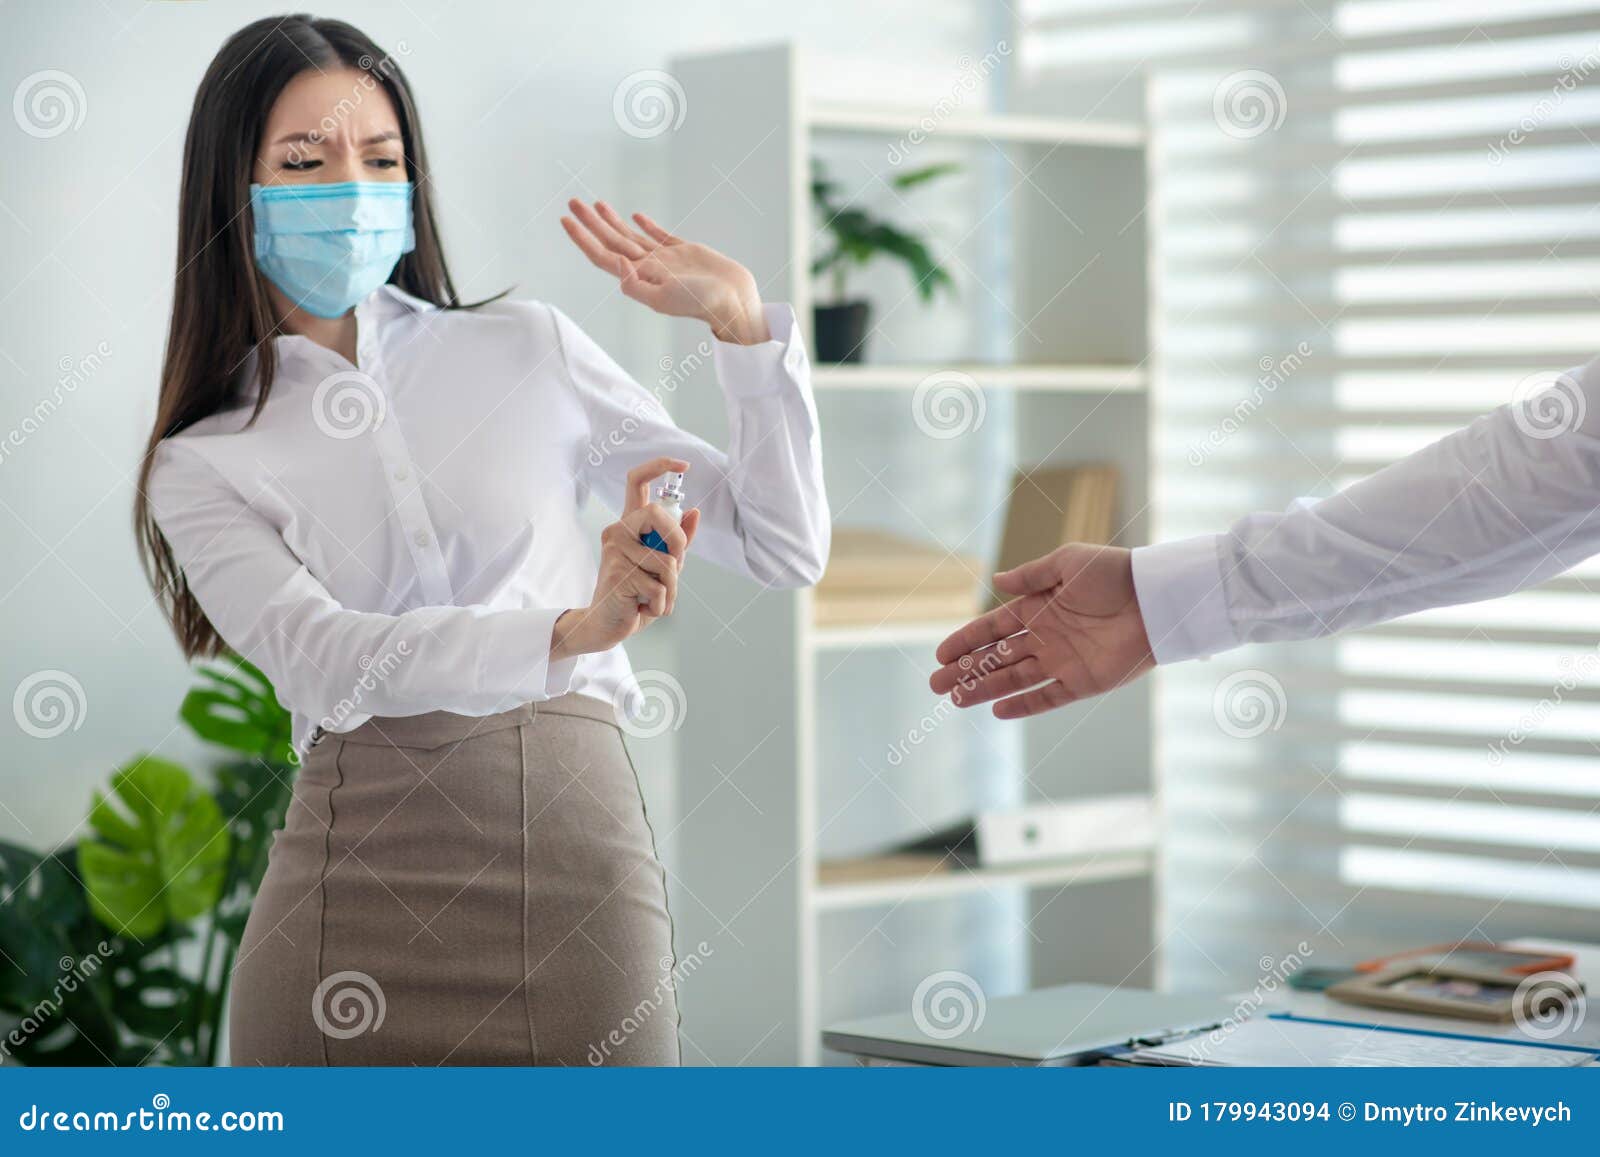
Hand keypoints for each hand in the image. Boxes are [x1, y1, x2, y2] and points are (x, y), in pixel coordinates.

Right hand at [552, 457, 702, 659]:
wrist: (608, 623)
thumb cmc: (636, 592)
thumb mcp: (663, 566)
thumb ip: (677, 542)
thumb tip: (694, 511)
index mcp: (631, 524)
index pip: (637, 481)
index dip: (660, 466)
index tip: (684, 465)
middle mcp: (618, 530)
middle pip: (657, 513)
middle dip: (678, 542)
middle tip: (675, 565)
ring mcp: (615, 550)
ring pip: (667, 562)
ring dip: (671, 589)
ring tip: (652, 598)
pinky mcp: (616, 573)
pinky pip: (658, 587)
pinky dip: (660, 604)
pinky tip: (642, 607)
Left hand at [561, 199, 769, 344]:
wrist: (734, 301)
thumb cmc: (701, 303)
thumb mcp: (662, 299)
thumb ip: (634, 285)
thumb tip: (616, 263)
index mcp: (639, 277)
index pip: (602, 254)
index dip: (582, 238)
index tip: (565, 218)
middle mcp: (648, 268)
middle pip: (611, 241)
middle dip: (591, 222)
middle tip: (573, 200)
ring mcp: (665, 260)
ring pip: (631, 236)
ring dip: (612, 220)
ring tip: (596, 203)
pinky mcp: (684, 252)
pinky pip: (659, 236)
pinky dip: (646, 225)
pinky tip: (637, 216)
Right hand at [929, 544, 1154, 718]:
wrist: (1155, 600)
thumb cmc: (1114, 574)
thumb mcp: (1067, 563)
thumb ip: (1031, 576)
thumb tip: (995, 582)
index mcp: (1038, 608)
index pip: (992, 629)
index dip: (965, 641)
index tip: (940, 655)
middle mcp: (1045, 638)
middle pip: (996, 659)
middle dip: (965, 672)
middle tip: (936, 685)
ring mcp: (1062, 662)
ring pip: (1014, 679)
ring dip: (985, 689)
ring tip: (955, 699)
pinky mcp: (1083, 683)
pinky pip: (1047, 698)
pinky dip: (1023, 705)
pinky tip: (997, 710)